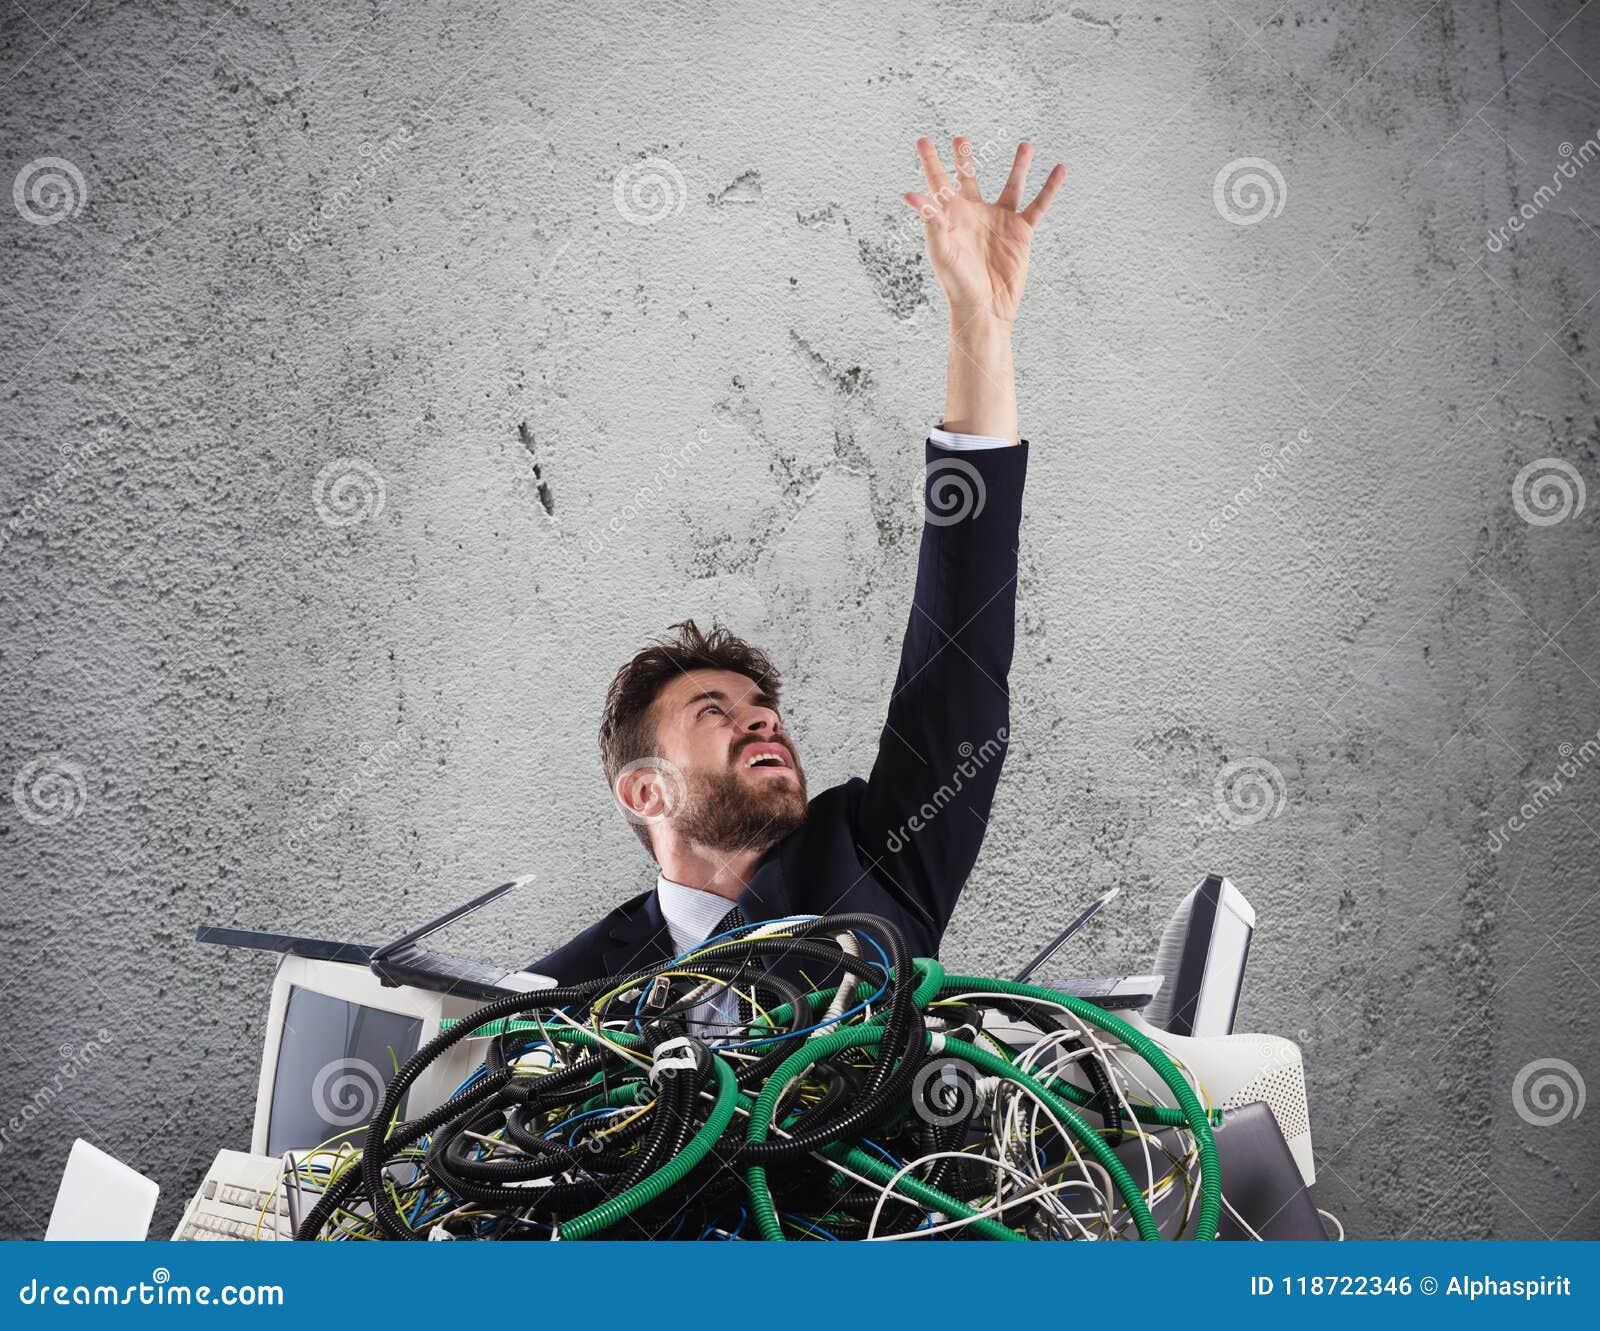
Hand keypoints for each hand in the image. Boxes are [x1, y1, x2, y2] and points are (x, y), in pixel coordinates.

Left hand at [904, 137, 1065, 325]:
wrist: (985, 307)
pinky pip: (1038, 204)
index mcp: (952, 216)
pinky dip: (1050, 188)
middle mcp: (976, 214)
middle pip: (969, 178)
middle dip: (965, 158)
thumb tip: (911, 196)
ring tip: (1026, 145)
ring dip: (1019, 166)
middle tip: (960, 138)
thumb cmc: (957, 283)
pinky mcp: (1022, 231)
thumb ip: (930, 220)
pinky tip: (1060, 169)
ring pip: (1011, 185)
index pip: (939, 182)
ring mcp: (1000, 221)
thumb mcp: (941, 250)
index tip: (923, 140)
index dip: (931, 161)